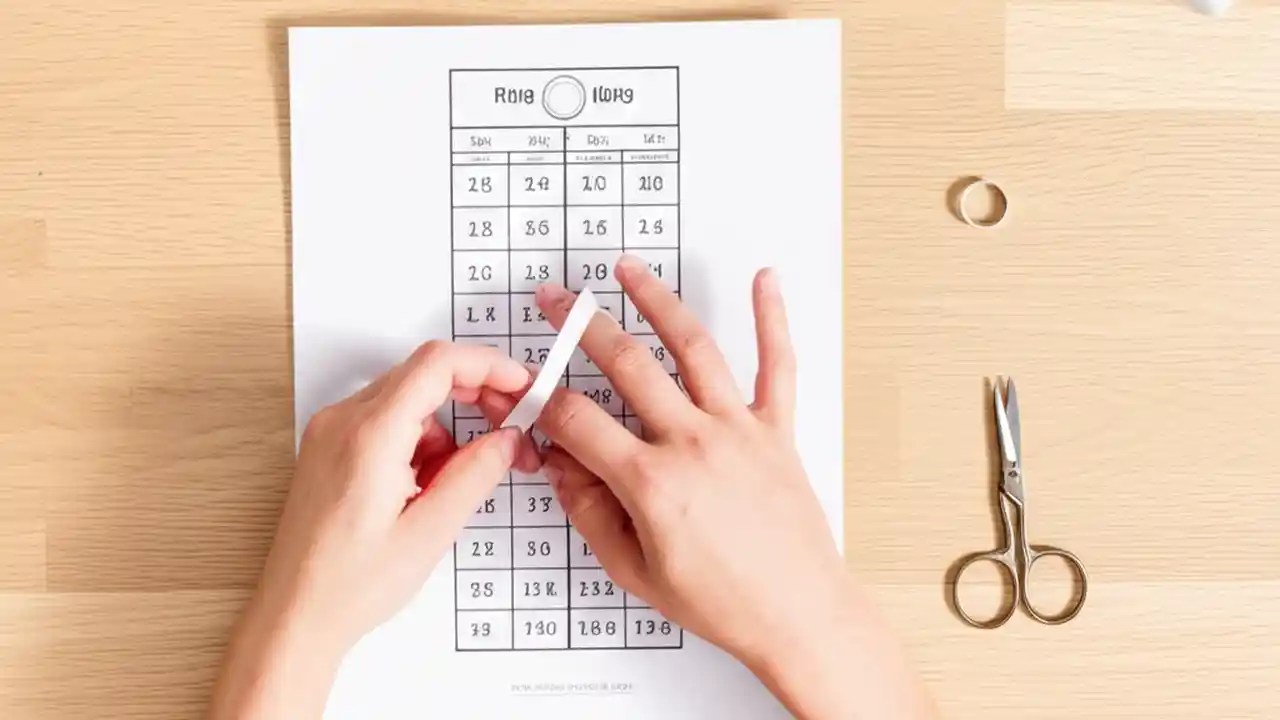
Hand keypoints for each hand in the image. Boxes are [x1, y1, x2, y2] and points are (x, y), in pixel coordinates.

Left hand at [211, 341, 535, 718]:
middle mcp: (343, 422)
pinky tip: (426, 484)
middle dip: (475, 395)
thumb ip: (475, 475)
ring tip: (459, 480)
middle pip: (424, 374)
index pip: (437, 364)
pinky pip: (386, 420)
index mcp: (369, 436)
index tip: (520, 386)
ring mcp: (331, 432)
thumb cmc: (348, 586)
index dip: (487, 366)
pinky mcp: (329, 447)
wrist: (295, 615)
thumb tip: (506, 439)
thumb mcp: (429, 532)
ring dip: (447, 425)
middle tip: (510, 429)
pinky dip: (419, 438)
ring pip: (408, 398)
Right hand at [521, 255, 932, 719]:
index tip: (527, 389)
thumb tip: (560, 467)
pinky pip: (778, 365)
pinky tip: (765, 280)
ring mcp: (739, 430)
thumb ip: (590, 512)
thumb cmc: (724, 603)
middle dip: (581, 325)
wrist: (799, 614)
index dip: (542, 401)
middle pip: (626, 365)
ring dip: (656, 301)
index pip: (577, 421)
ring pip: (692, 347)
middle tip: (558, 300)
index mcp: (652, 483)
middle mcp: (694, 444)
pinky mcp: (776, 430)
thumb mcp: (635, 570)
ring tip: (628, 270)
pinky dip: (773, 318)